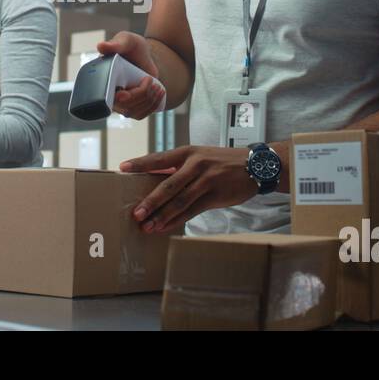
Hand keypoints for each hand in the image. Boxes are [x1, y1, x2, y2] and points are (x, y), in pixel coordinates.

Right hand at [96, 31, 164, 119]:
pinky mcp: (134, 106)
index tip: (125, 93)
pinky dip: (153, 105)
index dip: (117, 100)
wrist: (143, 54)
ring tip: (156, 85)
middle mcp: (109, 94)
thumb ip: (115, 44)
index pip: (105, 100)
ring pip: (135, 112)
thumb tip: (100, 46)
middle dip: (140, 94)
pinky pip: (141, 114)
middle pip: (125, 107)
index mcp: (102, 81)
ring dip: (149, 100)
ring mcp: (122, 103)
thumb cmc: (131, 46)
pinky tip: (159, 93)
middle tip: (149, 79)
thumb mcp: (125, 41)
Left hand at [118, 145, 257, 233]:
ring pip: (180, 201)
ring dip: (162, 216)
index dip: (141, 163)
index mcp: (188, 152)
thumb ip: (180, 168)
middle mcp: (196, 164)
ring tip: (147, 226)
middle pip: (168, 184)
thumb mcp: (200, 156)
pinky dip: (177, 220)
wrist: (255, 165)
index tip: (122, 168)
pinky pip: (192, 211)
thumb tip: (154, 182)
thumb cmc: (222, 161)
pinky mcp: (216, 196)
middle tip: (136, 213)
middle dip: (151, 201)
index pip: (160, 158)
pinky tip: (165, 227)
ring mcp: (207, 180)